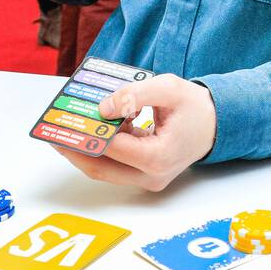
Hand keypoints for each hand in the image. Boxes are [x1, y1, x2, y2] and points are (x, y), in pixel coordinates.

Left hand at [52, 74, 217, 191]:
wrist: (217, 124)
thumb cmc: (195, 106)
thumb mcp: (169, 89)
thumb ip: (135, 95)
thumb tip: (103, 108)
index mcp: (159, 157)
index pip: (114, 146)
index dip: (90, 131)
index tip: (71, 116)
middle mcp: (151, 176)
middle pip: (101, 167)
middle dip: (74, 149)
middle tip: (53, 132)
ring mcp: (147, 180)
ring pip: (105, 169)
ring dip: (85, 149)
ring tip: (66, 130)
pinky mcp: (144, 176)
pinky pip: (115, 165)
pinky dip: (102, 148)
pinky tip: (94, 129)